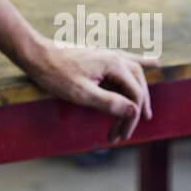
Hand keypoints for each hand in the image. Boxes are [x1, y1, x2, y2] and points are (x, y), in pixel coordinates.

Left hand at [24, 37, 152, 143]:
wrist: (36, 55)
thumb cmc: (56, 74)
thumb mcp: (81, 93)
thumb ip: (109, 102)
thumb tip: (134, 111)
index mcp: (114, 64)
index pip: (134, 95)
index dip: (130, 118)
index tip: (121, 136)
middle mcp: (115, 57)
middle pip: (136, 86)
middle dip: (134, 111)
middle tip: (127, 132)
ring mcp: (108, 55)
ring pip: (133, 76)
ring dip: (137, 96)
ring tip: (143, 113)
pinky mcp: (101, 57)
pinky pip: (127, 61)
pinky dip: (141, 64)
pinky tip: (154, 62)